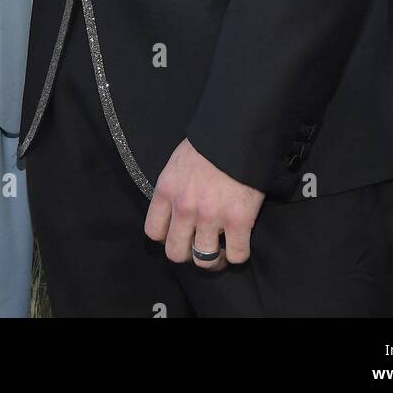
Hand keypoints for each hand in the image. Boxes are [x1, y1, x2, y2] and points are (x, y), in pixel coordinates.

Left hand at [145, 138, 264, 267]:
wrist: (237, 132)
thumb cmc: (208, 145)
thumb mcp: (177, 163)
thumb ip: (173, 189)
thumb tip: (173, 212)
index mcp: (167, 190)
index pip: (153, 232)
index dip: (166, 237)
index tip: (178, 233)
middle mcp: (185, 208)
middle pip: (176, 253)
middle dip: (187, 253)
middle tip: (199, 245)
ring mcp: (211, 217)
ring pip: (205, 260)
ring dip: (213, 259)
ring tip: (220, 250)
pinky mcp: (239, 221)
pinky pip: (236, 256)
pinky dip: (237, 254)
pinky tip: (238, 243)